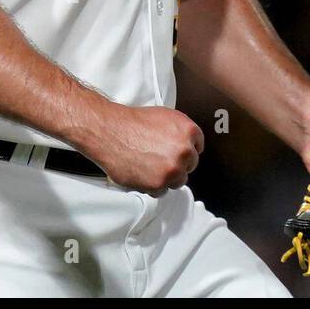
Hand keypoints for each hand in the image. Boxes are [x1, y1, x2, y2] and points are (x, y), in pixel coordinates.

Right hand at [83, 104, 204, 195]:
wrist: (111, 132)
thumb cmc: (133, 123)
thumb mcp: (165, 117)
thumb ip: (180, 132)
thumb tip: (188, 144)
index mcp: (189, 131)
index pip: (198, 147)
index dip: (185, 150)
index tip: (176, 153)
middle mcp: (184, 150)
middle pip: (189, 165)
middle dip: (176, 164)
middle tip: (159, 159)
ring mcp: (173, 168)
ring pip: (178, 180)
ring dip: (167, 177)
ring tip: (149, 166)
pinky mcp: (159, 183)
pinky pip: (162, 191)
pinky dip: (152, 186)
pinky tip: (142, 173)